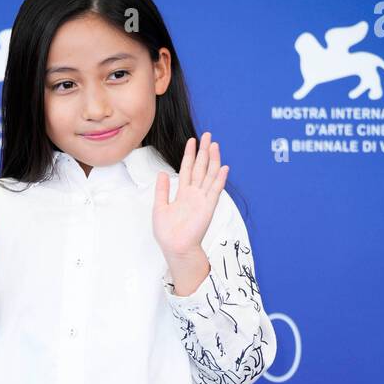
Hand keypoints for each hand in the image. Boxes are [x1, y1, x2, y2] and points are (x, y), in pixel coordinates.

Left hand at [152, 132, 227, 261]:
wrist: (176, 247)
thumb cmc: (167, 233)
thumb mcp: (159, 207)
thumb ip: (162, 190)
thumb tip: (162, 173)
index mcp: (183, 194)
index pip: (187, 169)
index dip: (189, 154)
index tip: (192, 141)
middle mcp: (194, 194)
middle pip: (201, 168)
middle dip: (204, 151)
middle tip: (208, 135)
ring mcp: (202, 199)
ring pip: (209, 175)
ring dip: (213, 160)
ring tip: (215, 145)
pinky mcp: (208, 207)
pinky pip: (215, 190)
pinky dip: (220, 179)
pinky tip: (224, 167)